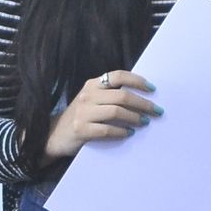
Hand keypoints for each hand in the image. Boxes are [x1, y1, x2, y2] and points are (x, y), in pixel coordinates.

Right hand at [43, 70, 162, 161]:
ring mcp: (83, 112)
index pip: (118, 76)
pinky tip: (129, 133)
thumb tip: (142, 97)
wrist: (54, 135)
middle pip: (122, 95)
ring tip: (145, 122)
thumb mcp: (92, 101)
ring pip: (116, 111)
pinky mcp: (81, 129)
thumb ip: (110, 96)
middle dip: (143, 103)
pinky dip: (121, 131)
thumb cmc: (80, 117)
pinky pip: (107, 129)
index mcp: (92, 85)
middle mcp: (87, 95)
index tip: (153, 89)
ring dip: (135, 118)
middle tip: (157, 111)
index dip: (137, 81)